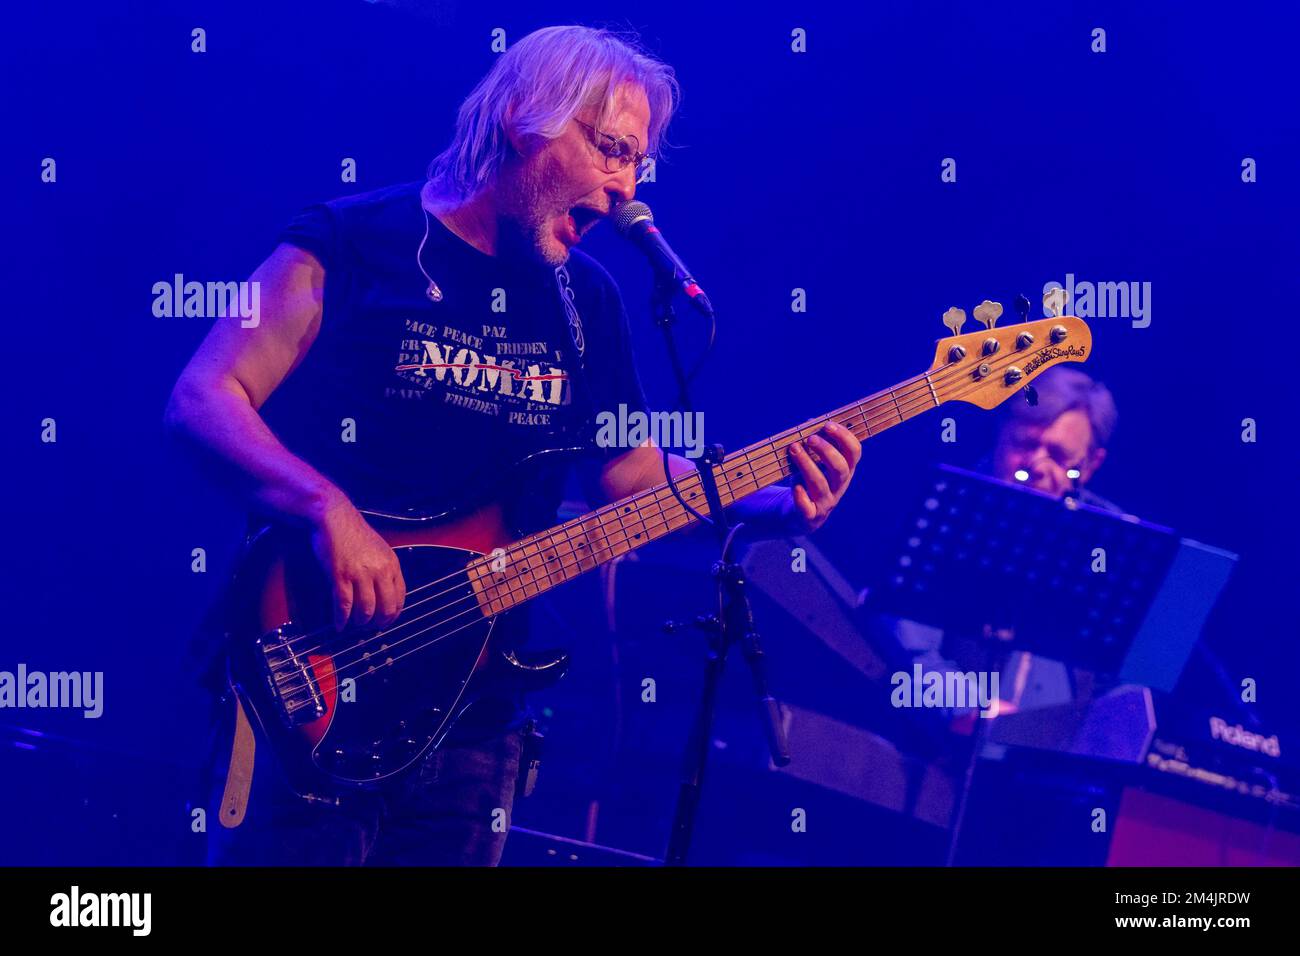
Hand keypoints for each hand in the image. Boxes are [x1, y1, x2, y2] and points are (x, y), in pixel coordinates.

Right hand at [310, 497, 406, 630]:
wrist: (334, 518)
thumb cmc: (354, 534)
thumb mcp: (380, 550)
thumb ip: (385, 570)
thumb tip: (385, 594)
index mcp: (392, 565)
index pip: (400, 599)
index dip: (392, 615)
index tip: (384, 622)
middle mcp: (380, 571)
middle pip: (385, 609)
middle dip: (377, 624)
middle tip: (369, 628)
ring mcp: (361, 574)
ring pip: (365, 611)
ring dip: (359, 623)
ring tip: (353, 625)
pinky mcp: (341, 576)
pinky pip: (344, 606)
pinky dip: (341, 620)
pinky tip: (338, 624)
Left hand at [786, 420, 861, 532]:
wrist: (799, 514)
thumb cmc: (808, 480)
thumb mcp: (814, 461)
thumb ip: (815, 442)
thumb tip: (810, 422)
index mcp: (845, 470)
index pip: (854, 452)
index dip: (844, 437)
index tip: (828, 425)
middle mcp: (839, 486)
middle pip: (840, 468)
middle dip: (826, 451)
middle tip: (810, 438)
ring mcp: (825, 502)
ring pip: (820, 484)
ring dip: (807, 465)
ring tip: (794, 449)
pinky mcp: (809, 516)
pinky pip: (807, 508)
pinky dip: (801, 497)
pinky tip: (796, 485)